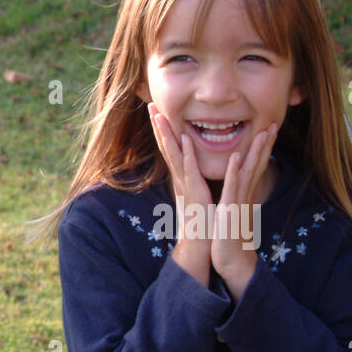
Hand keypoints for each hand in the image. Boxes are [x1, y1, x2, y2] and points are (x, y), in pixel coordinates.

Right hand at [148, 103, 210, 286]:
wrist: (202, 246)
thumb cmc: (202, 222)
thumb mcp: (198, 196)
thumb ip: (195, 183)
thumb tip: (193, 173)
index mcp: (183, 178)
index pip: (170, 149)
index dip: (163, 130)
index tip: (157, 112)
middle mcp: (180, 179)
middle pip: (166, 147)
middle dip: (158, 126)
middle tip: (149, 105)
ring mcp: (186, 185)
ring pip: (173, 154)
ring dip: (166, 134)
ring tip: (158, 115)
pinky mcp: (195, 192)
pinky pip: (190, 169)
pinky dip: (187, 153)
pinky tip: (185, 138)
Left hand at [212, 122, 277, 300]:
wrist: (231, 262)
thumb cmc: (229, 238)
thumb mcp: (233, 213)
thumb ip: (238, 199)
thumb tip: (239, 190)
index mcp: (243, 194)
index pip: (255, 166)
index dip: (263, 148)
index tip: (269, 129)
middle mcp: (245, 195)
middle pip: (258, 164)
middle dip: (266, 144)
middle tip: (274, 123)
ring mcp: (239, 202)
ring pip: (249, 171)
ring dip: (256, 152)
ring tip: (263, 132)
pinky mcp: (230, 210)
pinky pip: (233, 188)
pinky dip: (234, 172)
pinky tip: (236, 157)